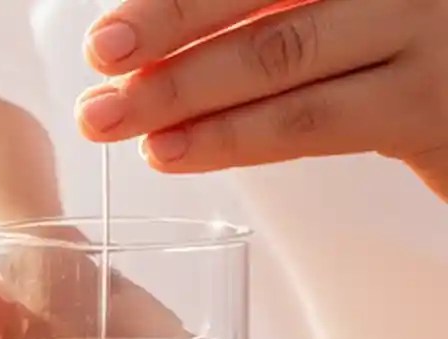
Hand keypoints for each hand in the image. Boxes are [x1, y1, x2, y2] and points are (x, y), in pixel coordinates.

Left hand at [78, 0, 447, 199]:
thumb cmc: (388, 44)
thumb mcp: (329, 5)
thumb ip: (251, 7)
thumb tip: (137, 33)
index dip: (171, 4)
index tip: (104, 41)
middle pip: (263, 3)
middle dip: (165, 41)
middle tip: (95, 83)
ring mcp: (428, 33)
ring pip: (285, 60)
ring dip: (186, 98)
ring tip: (115, 123)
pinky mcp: (433, 108)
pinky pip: (318, 123)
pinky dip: (236, 138)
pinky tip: (177, 152)